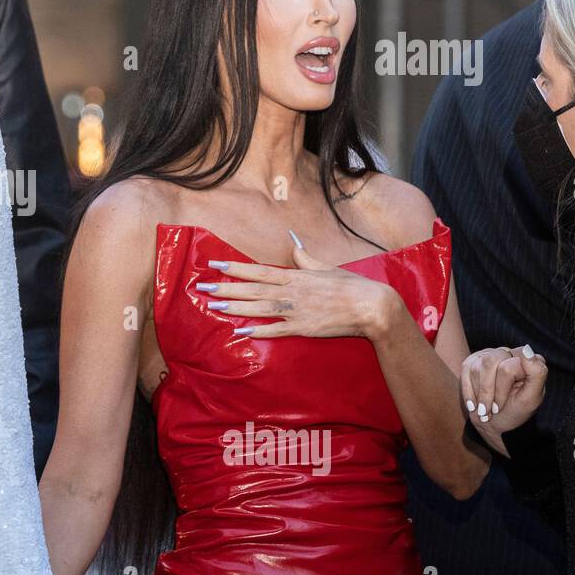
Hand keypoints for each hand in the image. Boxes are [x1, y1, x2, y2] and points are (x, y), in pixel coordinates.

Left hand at [195, 231, 401, 340]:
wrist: (372, 307)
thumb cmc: (350, 286)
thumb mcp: (325, 267)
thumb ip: (305, 258)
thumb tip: (293, 242)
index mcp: (295, 277)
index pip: (257, 271)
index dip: (234, 268)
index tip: (214, 264)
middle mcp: (291, 292)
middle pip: (252, 290)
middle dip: (226, 288)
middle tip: (202, 288)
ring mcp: (296, 311)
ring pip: (259, 309)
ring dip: (235, 308)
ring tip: (213, 307)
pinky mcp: (304, 328)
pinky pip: (276, 330)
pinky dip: (259, 331)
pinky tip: (241, 331)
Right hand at [461, 344, 546, 449]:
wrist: (494, 424)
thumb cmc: (515, 412)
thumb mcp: (530, 399)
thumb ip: (537, 373)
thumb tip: (527, 350)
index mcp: (528, 361)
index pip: (507, 368)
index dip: (500, 390)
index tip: (500, 407)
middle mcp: (510, 353)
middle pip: (489, 363)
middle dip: (486, 391)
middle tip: (488, 410)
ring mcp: (491, 355)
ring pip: (476, 367)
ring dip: (477, 393)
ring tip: (482, 408)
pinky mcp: (475, 360)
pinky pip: (466, 368)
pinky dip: (467, 390)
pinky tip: (473, 403)